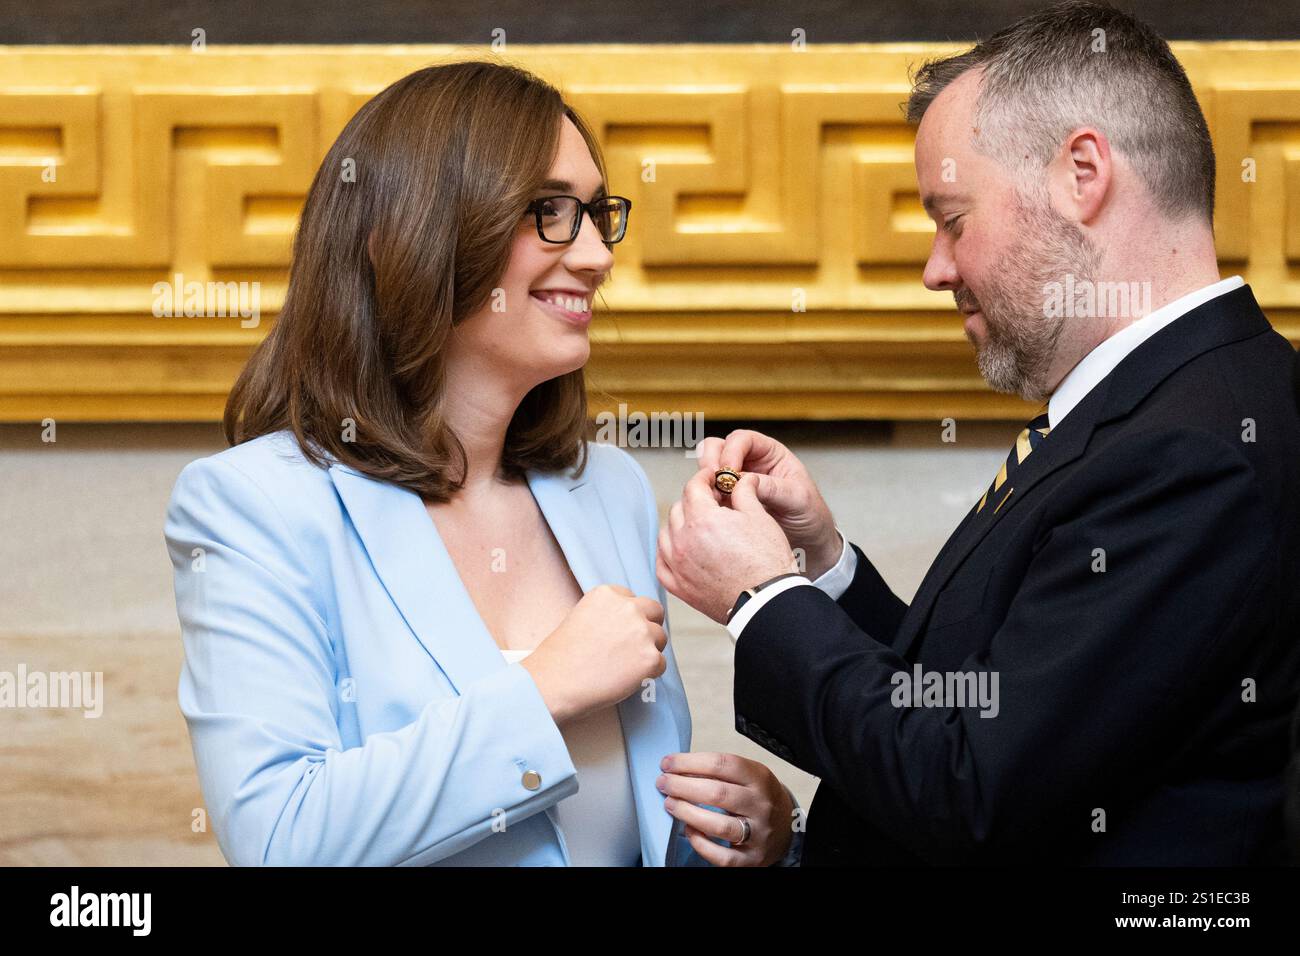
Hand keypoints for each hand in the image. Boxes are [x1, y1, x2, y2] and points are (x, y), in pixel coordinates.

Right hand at [522, 585, 665, 725]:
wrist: (553, 683)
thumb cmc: (561, 657)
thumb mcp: (580, 617)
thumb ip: (607, 613)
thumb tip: (630, 623)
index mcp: (608, 594)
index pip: (634, 600)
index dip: (629, 618)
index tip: (618, 634)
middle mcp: (628, 608)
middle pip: (655, 612)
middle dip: (648, 628)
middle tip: (632, 649)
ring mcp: (642, 632)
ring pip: (660, 639)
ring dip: (647, 652)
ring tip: (621, 667)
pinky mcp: (650, 658)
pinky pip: (661, 665)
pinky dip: (648, 675)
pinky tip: (624, 679)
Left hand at [657, 466, 798, 622]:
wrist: (767, 601)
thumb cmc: (767, 565)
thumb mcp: (759, 517)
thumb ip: (745, 493)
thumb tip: (742, 481)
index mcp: (702, 520)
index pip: (693, 487)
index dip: (704, 478)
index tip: (710, 478)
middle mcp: (684, 541)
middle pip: (679, 509)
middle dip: (693, 500)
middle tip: (710, 501)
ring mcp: (678, 565)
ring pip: (666, 534)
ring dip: (679, 524)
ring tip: (696, 525)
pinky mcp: (679, 587)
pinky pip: (661, 564)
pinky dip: (667, 553)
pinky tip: (678, 549)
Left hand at [658, 752, 795, 865]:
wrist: (787, 828)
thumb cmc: (757, 797)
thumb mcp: (748, 775)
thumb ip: (720, 771)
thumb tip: (679, 769)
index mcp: (759, 778)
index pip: (722, 764)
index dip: (690, 762)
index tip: (668, 763)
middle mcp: (761, 805)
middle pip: (717, 793)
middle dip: (683, 786)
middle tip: (663, 783)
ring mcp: (758, 833)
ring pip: (719, 825)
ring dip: (687, 812)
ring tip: (670, 804)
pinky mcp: (751, 858)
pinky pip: (722, 856)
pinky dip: (701, 843)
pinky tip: (689, 830)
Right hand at [697, 430, 840, 578]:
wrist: (809, 541)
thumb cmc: (810, 514)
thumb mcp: (798, 499)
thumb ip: (772, 488)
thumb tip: (744, 481)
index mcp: (770, 453)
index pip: (743, 439)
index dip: (732, 451)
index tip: (729, 471)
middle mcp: (750, 462)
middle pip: (718, 447)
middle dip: (712, 462)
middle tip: (714, 483)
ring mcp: (736, 482)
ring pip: (708, 469)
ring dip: (706, 481)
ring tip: (715, 499)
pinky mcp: (728, 501)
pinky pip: (709, 493)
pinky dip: (707, 499)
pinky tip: (716, 511)